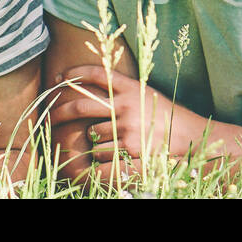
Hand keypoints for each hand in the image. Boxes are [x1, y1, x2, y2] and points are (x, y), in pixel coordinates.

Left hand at [50, 65, 207, 165]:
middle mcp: (127, 105)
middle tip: (49, 117)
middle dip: (60, 111)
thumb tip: (88, 86)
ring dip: (93, 144)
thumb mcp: (146, 94)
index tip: (58, 76)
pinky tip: (95, 168)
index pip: (95, 73)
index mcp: (131, 88)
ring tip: (109, 147)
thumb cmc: (167, 116)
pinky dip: (97, 164)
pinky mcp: (132, 150)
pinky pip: (102, 158)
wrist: (193, 137)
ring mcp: (128, 128)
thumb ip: (122, 90)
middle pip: (81, 106)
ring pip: (92, 137)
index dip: (73, 72)